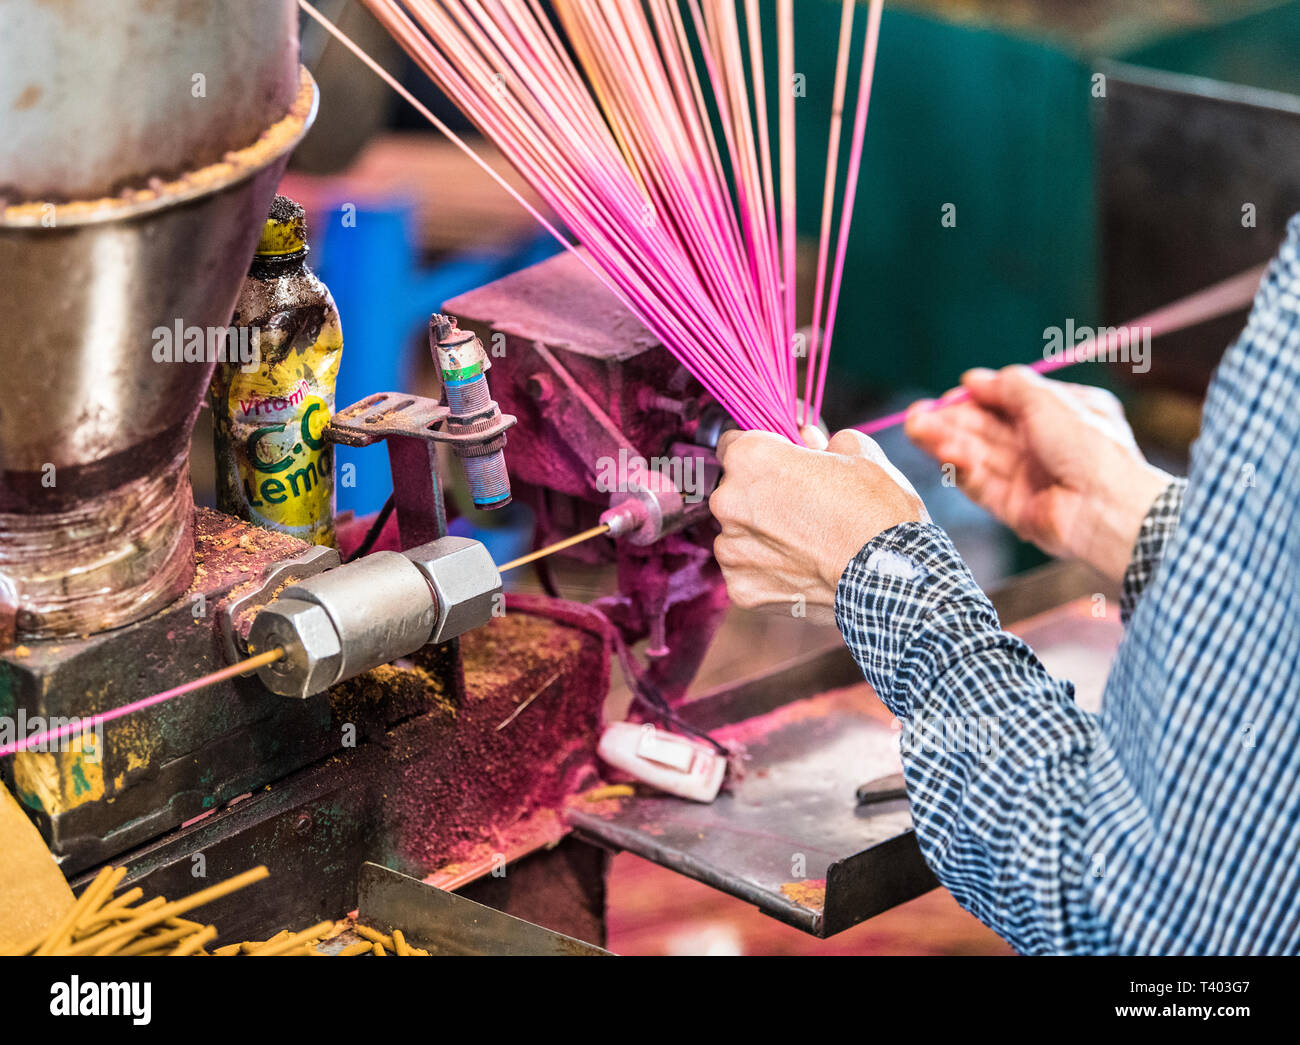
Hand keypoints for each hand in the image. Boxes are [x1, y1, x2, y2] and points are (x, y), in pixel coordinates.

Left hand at [710, 428, 926, 620]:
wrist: (890, 577)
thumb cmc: (876, 509)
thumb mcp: (859, 453)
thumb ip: (822, 441)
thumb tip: (808, 438)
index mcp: (750, 458)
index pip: (730, 445)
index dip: (756, 454)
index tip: (775, 464)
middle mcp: (728, 501)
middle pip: (732, 493)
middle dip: (758, 497)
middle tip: (799, 507)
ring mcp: (731, 549)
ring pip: (737, 536)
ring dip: (760, 537)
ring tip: (804, 544)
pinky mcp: (741, 589)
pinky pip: (746, 573)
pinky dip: (766, 573)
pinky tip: (800, 571)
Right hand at [904, 366, 1171, 583]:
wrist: (1108, 509)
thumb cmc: (1090, 448)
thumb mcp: (1049, 401)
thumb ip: (1009, 386)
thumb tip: (974, 380)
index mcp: (1063, 415)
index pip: (1010, 402)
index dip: (978, 398)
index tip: (953, 394)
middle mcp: (1044, 445)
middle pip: (987, 431)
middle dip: (950, 421)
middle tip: (915, 415)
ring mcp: (1028, 478)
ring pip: (978, 456)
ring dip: (946, 442)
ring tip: (916, 429)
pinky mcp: (1014, 508)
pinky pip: (982, 485)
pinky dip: (962, 468)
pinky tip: (944, 453)